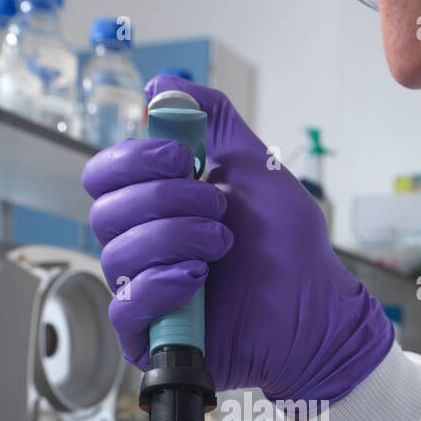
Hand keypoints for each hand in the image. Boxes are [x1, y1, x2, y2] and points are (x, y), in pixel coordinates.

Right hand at [82, 75, 392, 403]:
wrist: (317, 308)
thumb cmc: (290, 247)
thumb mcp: (254, 166)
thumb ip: (212, 119)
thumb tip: (160, 85)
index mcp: (157, 206)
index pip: (104, 174)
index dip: (135, 160)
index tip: (186, 159)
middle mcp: (143, 246)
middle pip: (103, 211)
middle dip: (165, 200)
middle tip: (217, 209)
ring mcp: (144, 291)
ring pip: (115, 254)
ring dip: (175, 239)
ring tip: (222, 246)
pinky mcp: (150, 335)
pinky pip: (124, 307)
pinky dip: (160, 284)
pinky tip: (197, 279)